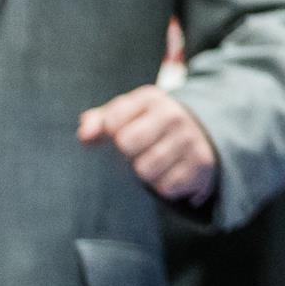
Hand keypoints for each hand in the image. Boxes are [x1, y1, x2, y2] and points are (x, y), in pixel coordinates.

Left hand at [77, 86, 218, 204]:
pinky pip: (165, 187)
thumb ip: (99, 121)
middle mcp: (173, 115)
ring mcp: (189, 139)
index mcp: (151, 98)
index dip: (111, 133)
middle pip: (127, 143)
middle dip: (127, 153)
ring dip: (145, 172)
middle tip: (138, 150)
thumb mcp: (126, 115)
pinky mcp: (200, 164)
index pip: (112, 120)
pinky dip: (163, 185)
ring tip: (155, 161)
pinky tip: (170, 171)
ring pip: (145, 169)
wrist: (200, 134)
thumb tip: (84, 135)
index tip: (120, 132)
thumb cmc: (150, 126)